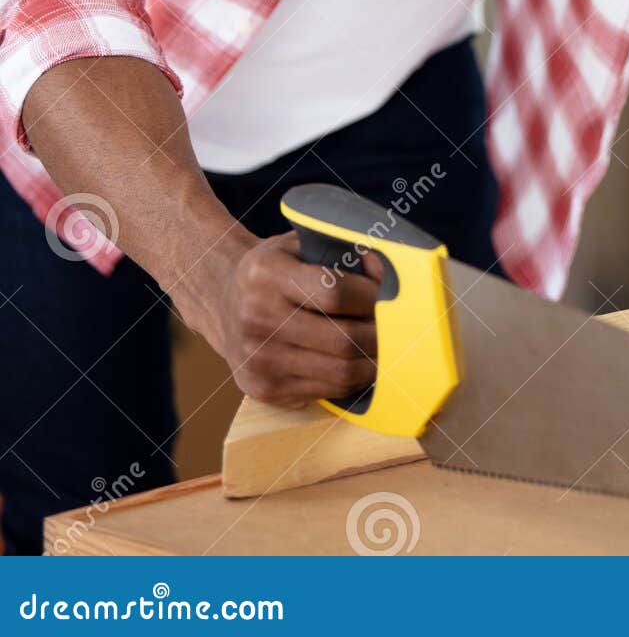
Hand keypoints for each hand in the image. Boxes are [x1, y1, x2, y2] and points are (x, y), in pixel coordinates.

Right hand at [184, 230, 384, 408]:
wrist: (221, 297)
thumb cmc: (274, 267)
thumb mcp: (298, 244)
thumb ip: (340, 250)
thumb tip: (384, 269)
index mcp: (266, 274)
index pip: (334, 292)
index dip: (371, 297)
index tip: (389, 296)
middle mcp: (256, 318)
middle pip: (342, 340)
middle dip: (380, 335)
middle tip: (399, 328)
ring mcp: (257, 358)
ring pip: (338, 373)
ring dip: (372, 362)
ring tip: (385, 347)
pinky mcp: (261, 389)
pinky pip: (325, 391)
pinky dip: (350, 380)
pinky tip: (357, 362)